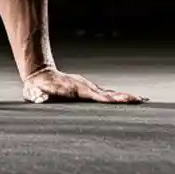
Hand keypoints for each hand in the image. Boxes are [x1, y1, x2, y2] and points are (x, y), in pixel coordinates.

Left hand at [22, 67, 146, 103]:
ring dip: (123, 97)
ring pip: (108, 92)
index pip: (94, 95)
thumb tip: (39, 97)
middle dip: (123, 97)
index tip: (119, 100)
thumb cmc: (36, 87)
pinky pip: (104, 93)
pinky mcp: (87, 89)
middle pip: (106, 93)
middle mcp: (84, 87)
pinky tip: (127, 99)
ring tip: (140, 100)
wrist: (40, 74)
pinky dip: (116, 96)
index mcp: (75, 90)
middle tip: (139, 100)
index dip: (106, 98)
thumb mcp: (34, 92)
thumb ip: (37, 95)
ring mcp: (86, 87)